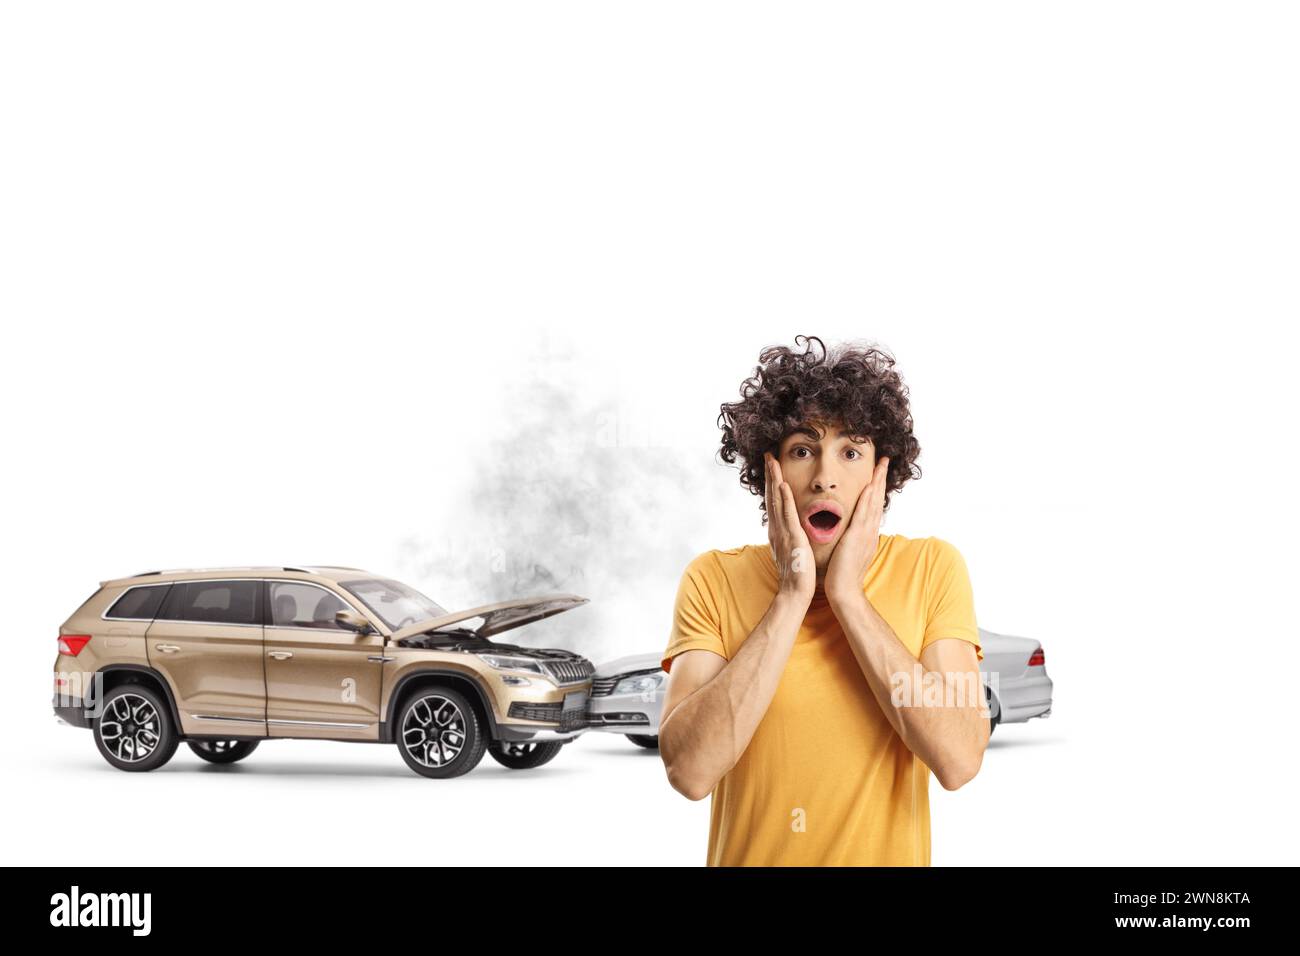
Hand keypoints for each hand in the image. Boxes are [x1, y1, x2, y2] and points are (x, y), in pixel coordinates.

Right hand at [764, 451, 814, 603]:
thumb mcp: (793, 551)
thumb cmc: (797, 575)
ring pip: (777, 501)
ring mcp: (783, 532)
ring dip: (774, 479)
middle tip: (767, 455)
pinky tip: (782, 484)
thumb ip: (792, 538)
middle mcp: (777, 529)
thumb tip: (794, 530)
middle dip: (769, 475)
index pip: (774, 502)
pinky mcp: (792, 537)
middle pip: (771, 497)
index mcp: (778, 531)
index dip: (772, 483)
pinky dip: (783, 498)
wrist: (795, 593)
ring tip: (771, 461)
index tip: (771, 467)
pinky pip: (787, 514)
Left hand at [824, 453, 889, 605]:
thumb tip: (851, 531)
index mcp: (866, 534)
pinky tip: (869, 486)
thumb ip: (852, 539)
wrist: (844, 591)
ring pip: (873, 502)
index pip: (873, 505)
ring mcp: (865, 534)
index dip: (876, 487)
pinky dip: (867, 499)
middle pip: (877, 499)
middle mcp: (869, 531)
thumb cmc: (842, 575)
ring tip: (880, 464)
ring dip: (876, 482)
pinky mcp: (856, 538)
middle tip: (884, 459)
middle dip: (880, 478)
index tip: (878, 471)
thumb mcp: (850, 551)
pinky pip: (862, 514)